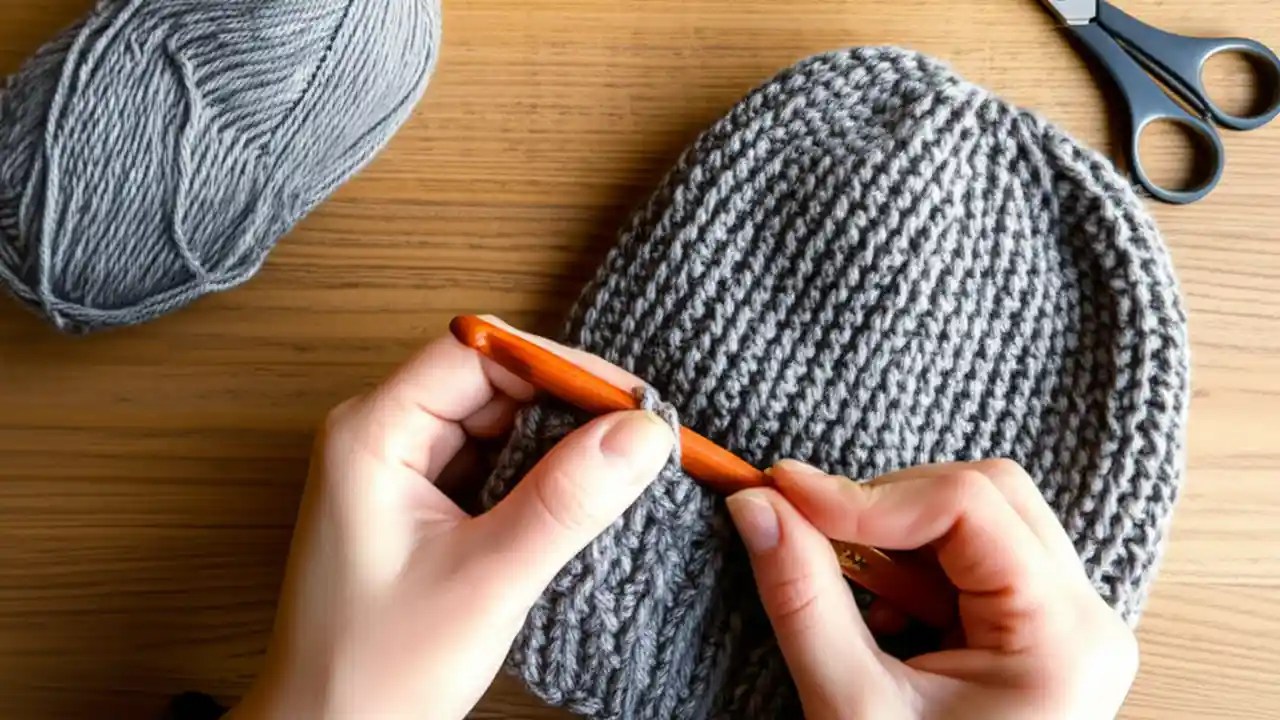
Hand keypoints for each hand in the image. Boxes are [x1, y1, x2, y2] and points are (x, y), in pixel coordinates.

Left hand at [227, 320, 675, 719]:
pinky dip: (540, 476)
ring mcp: (400, 471)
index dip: (560, 366)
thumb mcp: (486, 580)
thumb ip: (565, 501)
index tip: (632, 400)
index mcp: (373, 433)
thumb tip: (642, 432)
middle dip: (568, 405)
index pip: (478, 352)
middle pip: (492, 381)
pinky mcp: (422, 505)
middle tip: (642, 439)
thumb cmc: (376, 670)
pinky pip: (492, 464)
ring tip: (624, 469)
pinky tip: (581, 499)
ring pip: (498, 423)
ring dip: (559, 443)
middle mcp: (382, 436)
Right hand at [727, 459, 1137, 719]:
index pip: (968, 504)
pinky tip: (885, 622)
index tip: (782, 493)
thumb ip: (803, 597)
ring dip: (898, 539)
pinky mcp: (1037, 630)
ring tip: (858, 604)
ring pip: (977, 516)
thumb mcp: (853, 707)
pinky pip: (973, 557)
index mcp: (1062, 637)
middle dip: (887, 506)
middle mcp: (1084, 617)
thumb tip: (755, 506)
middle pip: (985, 493)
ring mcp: (1067, 622)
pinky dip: (913, 568)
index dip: (867, 492)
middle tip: (811, 534)